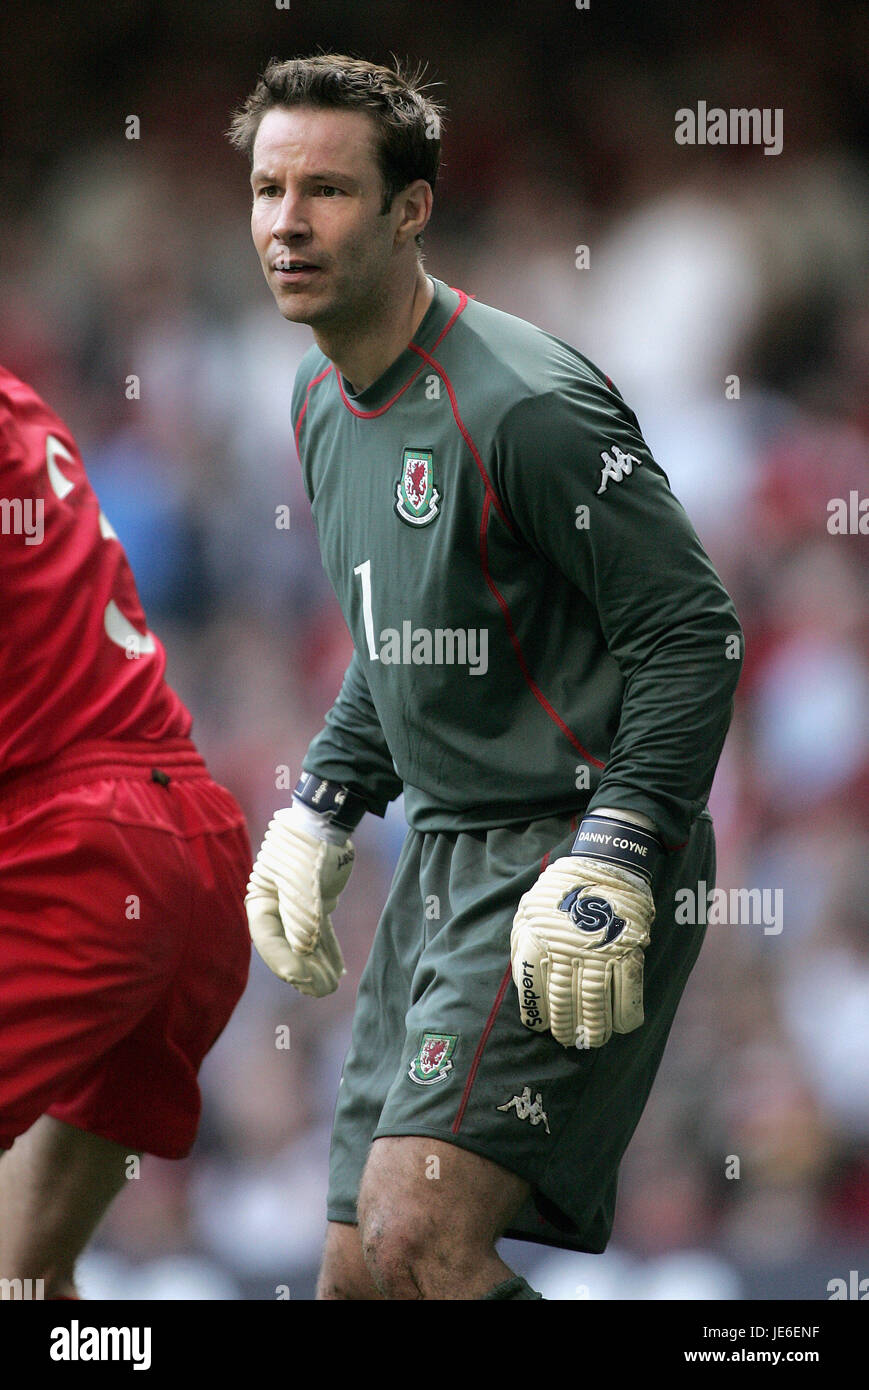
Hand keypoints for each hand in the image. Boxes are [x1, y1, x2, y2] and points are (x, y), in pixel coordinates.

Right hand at [246, 809, 354, 995]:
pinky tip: (337, 970)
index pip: (269, 940)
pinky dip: (328, 951)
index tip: (302, 978)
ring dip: (317, 965)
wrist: (326, 822)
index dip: (283, 962)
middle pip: (287, 947)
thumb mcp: (301, 882)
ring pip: (305, 944)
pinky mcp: (316, 905)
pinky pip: (321, 934)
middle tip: (321, 991)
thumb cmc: (306, 848)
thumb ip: (301, 916)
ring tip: (330, 988)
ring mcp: (296, 907)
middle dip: (303, 971)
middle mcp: (276, 908)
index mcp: (262, 901)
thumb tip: (304, 951)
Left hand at [511, 855, 654, 1047]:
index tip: (541, 1025)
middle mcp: (568, 948)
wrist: (606, 862)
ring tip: (592, 1041)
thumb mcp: (530, 910)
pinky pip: (627, 989)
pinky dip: (626, 1013)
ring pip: (595, 1001)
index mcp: (540, 937)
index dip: (536, 1011)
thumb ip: (524, 944)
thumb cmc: (563, 890)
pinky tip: (621, 1026)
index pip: (534, 986)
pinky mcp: (628, 948)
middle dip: (565, 1026)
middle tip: (567, 1040)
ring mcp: (600, 950)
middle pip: (564, 999)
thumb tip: (524, 981)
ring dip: (595, 1028)